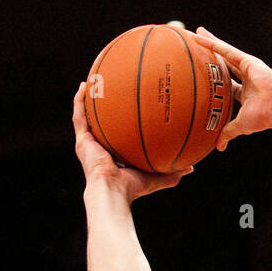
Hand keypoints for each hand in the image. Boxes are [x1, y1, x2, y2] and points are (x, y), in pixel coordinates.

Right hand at [73, 84, 191, 200]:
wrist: (113, 191)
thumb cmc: (132, 188)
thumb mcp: (155, 177)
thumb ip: (172, 173)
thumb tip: (191, 168)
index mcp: (113, 156)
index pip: (117, 136)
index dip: (121, 123)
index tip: (128, 108)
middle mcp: (99, 148)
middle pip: (101, 123)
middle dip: (105, 107)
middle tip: (111, 88)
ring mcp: (89, 144)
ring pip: (87, 116)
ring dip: (89, 99)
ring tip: (93, 79)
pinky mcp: (81, 141)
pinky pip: (79, 116)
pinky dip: (80, 100)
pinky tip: (84, 85)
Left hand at [193, 29, 271, 150]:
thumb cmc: (264, 117)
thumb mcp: (241, 124)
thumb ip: (229, 132)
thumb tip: (219, 147)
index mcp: (245, 93)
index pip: (226, 85)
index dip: (216, 81)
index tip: (204, 78)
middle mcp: (245, 78)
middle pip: (224, 64)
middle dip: (212, 56)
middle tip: (197, 49)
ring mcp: (246, 67)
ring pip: (223, 52)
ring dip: (210, 43)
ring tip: (195, 33)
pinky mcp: (247, 60)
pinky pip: (225, 50)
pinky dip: (212, 44)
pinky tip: (199, 38)